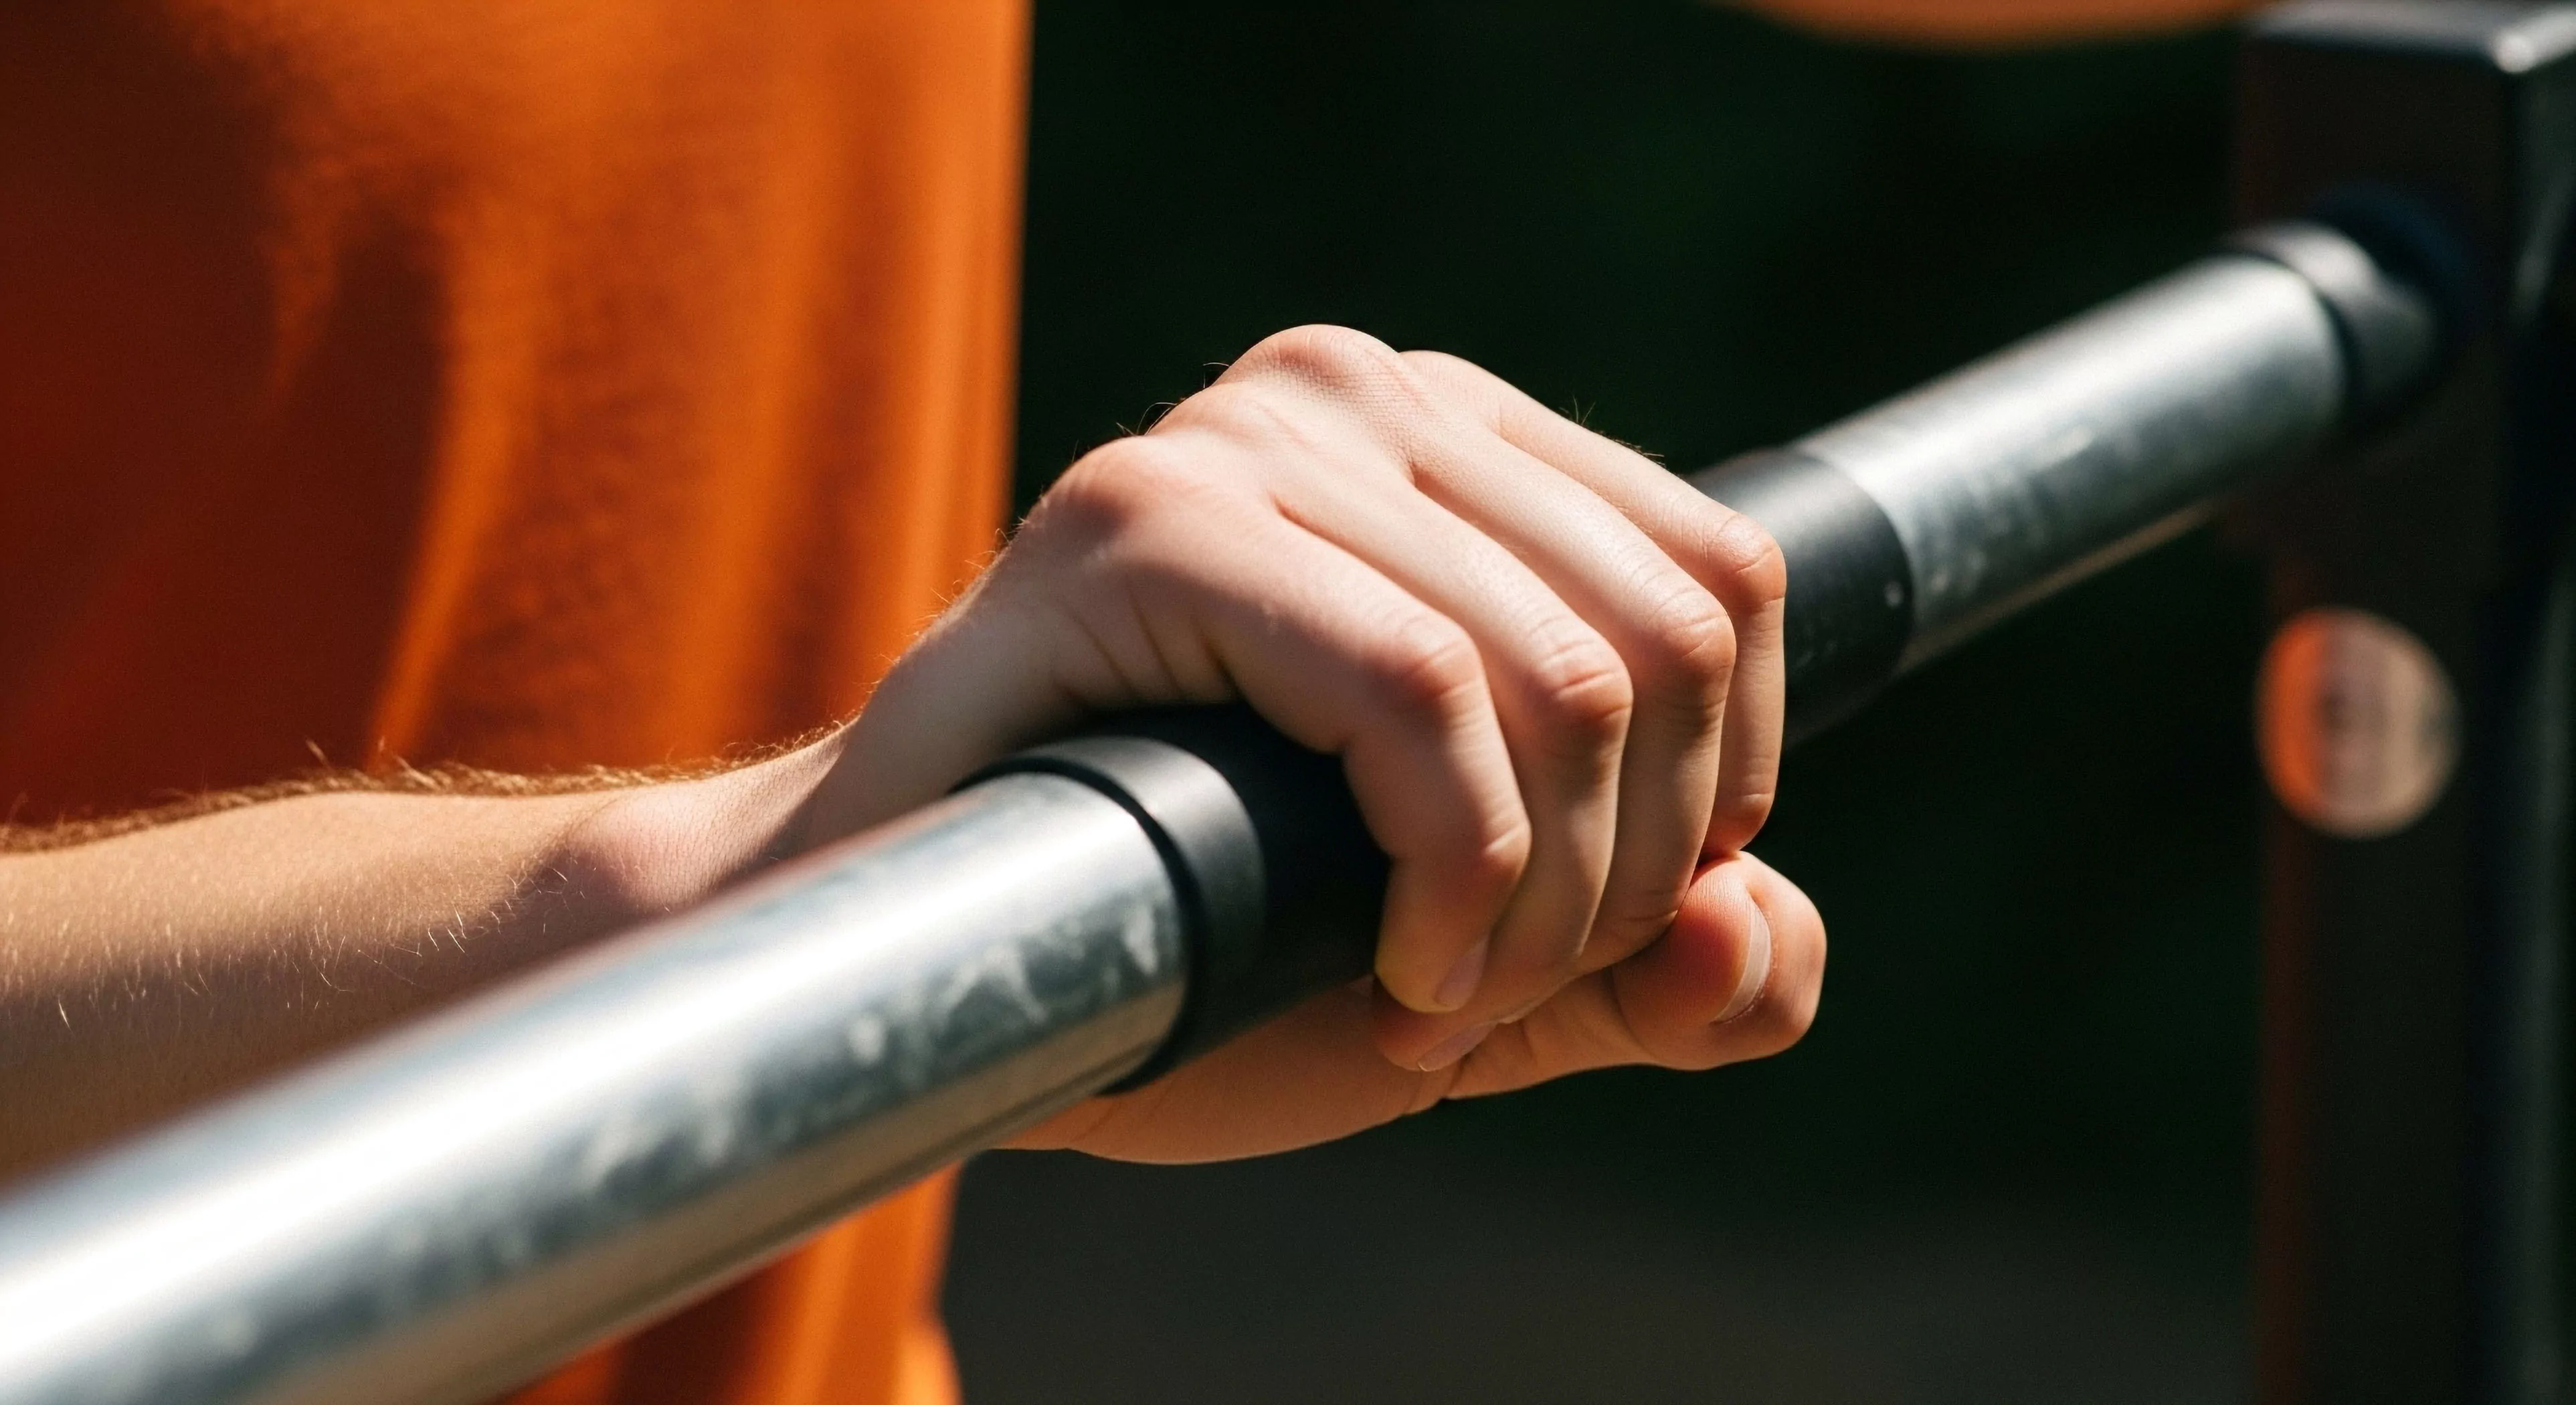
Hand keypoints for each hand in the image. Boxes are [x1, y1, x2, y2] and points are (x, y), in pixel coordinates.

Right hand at [804, 325, 1823, 1161]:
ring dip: (1537, 909)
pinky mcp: (1150, 522)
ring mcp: (1251, 437)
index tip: (1594, 934)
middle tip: (1492, 998)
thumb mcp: (1485, 972)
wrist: (946, 971)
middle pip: (1664, 639)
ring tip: (1429, 1000)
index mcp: (1457, 443)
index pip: (1724, 578)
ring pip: (1560, 674)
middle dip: (1623, 882)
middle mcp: (1364, 393)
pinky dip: (1454, 875)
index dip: (1722, 793)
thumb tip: (1760, 935)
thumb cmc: (1203, 942)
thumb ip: (1653, 967)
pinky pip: (1417, 692)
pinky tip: (1393, 975)